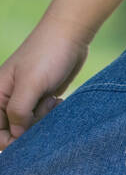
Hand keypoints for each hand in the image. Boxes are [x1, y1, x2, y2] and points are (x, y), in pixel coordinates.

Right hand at [0, 18, 89, 147]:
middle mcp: (6, 99)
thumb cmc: (47, 54)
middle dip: (29, 128)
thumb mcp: (30, 84)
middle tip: (42, 109)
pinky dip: (49, 114)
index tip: (29, 133)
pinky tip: (58, 101)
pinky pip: (41, 118)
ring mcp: (24, 98)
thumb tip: (16, 135)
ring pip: (29, 126)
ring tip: (52, 100)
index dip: (9, 141)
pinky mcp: (40, 97)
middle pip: (12, 132)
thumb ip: (18, 112)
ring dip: (42, 120)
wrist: (70, 33)